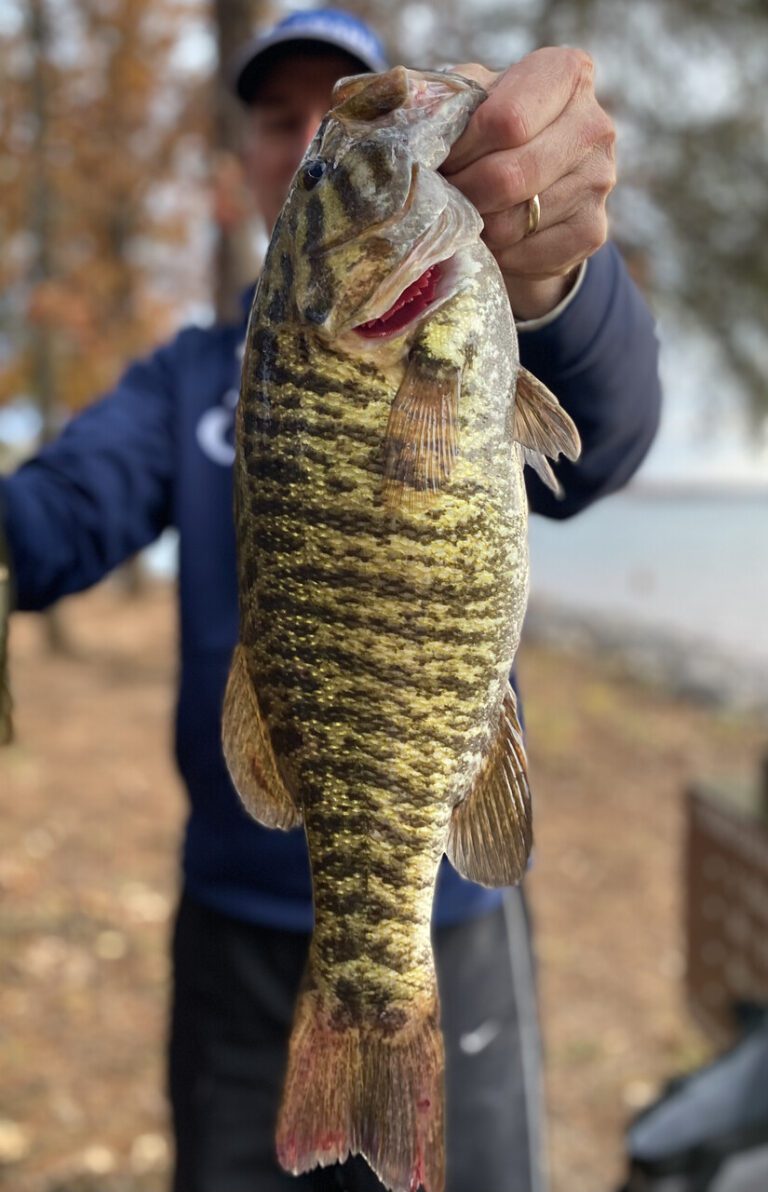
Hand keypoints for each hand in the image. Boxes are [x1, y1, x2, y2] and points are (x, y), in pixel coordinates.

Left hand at [442, 49, 615, 320]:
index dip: (462, 149)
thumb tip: (417, 132)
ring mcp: (600, 180)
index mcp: (567, 74)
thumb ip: (448, 105)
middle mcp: (594, 124)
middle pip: (510, 176)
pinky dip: (499, 255)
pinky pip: (529, 255)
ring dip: (477, 226)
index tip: (440, 161)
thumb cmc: (489, 132)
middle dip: (463, 193)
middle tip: (442, 198)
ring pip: (514, 222)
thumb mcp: (469, 102)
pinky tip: (493, 240)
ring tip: (466, 214)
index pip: (507, 120)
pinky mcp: (593, 230)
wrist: (528, 185)